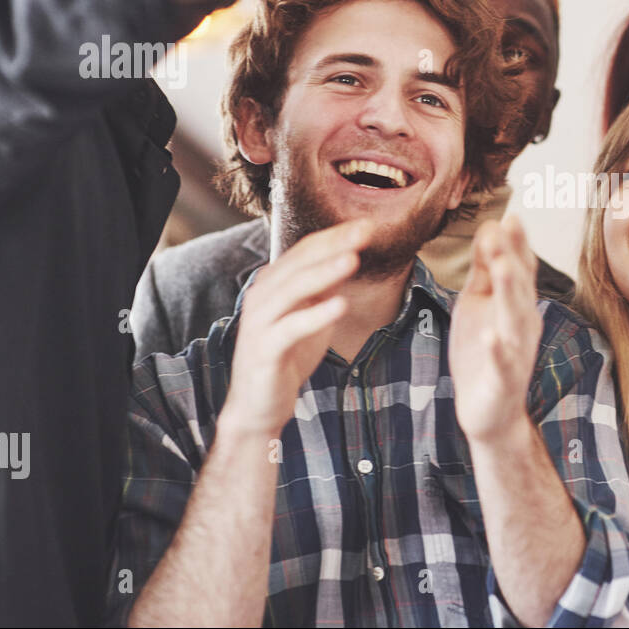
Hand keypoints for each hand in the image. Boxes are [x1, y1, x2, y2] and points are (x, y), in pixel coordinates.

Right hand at [222, 219, 370, 438]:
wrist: (260, 404)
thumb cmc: (288, 355)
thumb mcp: (311, 313)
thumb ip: (323, 287)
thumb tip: (348, 255)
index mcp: (273, 284)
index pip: (305, 250)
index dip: (336, 235)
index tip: (368, 224)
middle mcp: (262, 296)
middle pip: (299, 262)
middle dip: (334, 245)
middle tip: (366, 230)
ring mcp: (259, 323)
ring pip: (292, 290)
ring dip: (323, 273)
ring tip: (353, 259)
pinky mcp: (264, 350)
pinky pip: (290, 328)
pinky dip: (315, 315)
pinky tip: (340, 305)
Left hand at [449, 216, 543, 445]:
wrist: (489, 412)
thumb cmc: (484, 351)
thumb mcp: (478, 302)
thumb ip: (484, 267)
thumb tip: (490, 226)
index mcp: (516, 304)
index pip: (520, 268)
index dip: (516, 243)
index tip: (511, 215)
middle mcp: (522, 325)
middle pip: (520, 288)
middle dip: (513, 258)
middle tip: (505, 229)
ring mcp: (515, 353)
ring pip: (515, 320)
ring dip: (511, 293)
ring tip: (504, 267)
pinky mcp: (502, 381)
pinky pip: (502, 364)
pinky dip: (498, 351)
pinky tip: (492, 336)